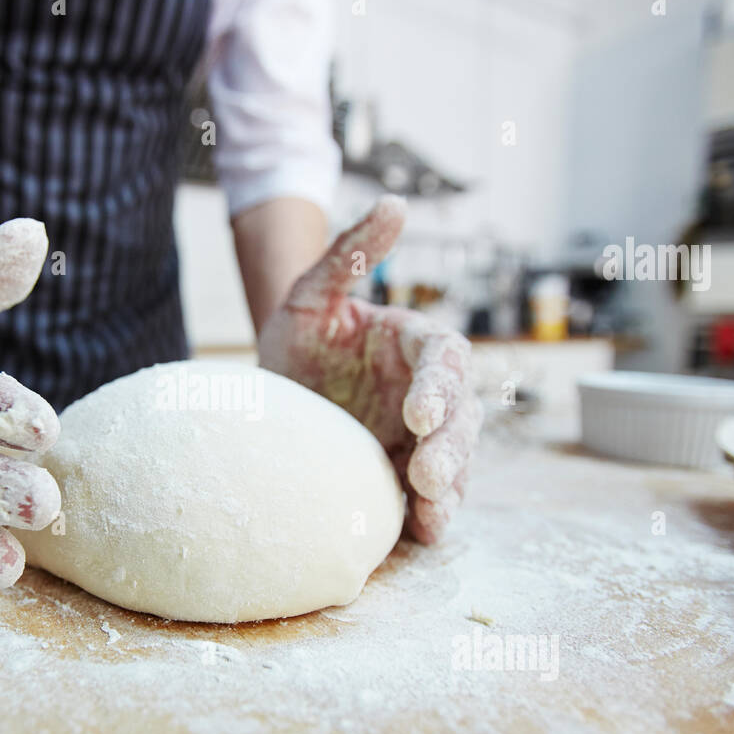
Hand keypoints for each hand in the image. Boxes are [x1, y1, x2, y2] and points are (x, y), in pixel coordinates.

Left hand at [258, 196, 481, 544]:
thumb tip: (394, 202)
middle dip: (449, 448)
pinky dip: (432, 514)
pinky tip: (424, 531)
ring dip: (449, 487)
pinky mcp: (400, 474)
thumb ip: (352, 253)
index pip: (445, 360)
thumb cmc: (296, 335)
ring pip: (454, 462)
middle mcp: (426, 392)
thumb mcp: (311, 291)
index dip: (440, 386)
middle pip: (460, 418)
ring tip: (432, 509)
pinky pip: (428, 497)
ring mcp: (417, 438)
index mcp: (414, 344)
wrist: (273, 390)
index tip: (417, 412)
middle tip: (425, 472)